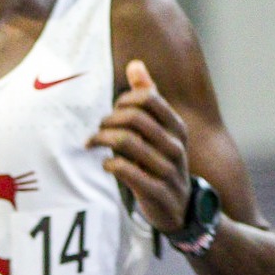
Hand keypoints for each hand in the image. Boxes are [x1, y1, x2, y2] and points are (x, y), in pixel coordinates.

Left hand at [88, 60, 190, 232]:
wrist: (180, 210)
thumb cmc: (162, 163)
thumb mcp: (161, 131)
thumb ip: (149, 98)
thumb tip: (135, 64)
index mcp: (177, 127)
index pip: (148, 98)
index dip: (123, 100)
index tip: (113, 111)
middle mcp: (176, 146)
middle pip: (134, 118)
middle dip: (108, 120)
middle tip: (98, 129)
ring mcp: (169, 170)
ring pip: (127, 142)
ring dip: (103, 140)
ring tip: (94, 143)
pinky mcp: (157, 192)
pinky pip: (127, 171)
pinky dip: (110, 164)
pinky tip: (106, 165)